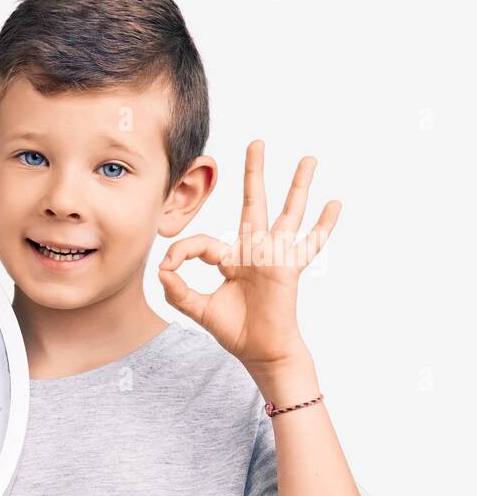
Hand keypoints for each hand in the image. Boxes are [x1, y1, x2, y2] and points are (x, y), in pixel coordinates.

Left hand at [158, 139, 339, 375]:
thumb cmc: (235, 331)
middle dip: (254, 173)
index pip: (202, 243)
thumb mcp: (198, 309)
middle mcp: (253, 252)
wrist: (260, 353)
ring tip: (309, 159)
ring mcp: (273, 257)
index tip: (168, 268)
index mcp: (231, 259)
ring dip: (298, 186)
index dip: (181, 253)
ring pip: (287, 214)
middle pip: (253, 204)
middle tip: (257, 143)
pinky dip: (322, 225)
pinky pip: (309, 244)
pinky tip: (334, 204)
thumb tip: (161, 269)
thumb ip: (177, 291)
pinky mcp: (287, 268)